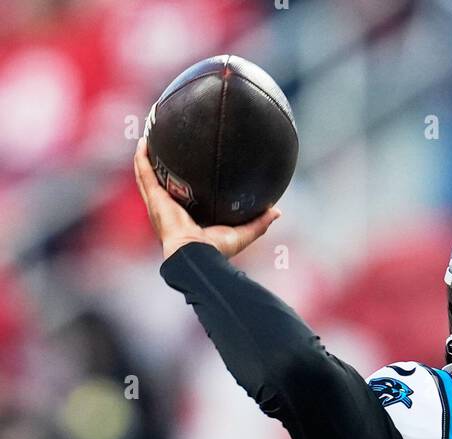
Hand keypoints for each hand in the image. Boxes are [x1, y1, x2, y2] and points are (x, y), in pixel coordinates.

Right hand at [133, 137, 279, 261]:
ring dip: (144, 158)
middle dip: (158, 166)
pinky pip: (144, 174)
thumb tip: (277, 211)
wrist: (196, 255)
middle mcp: (169, 210)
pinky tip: (142, 141)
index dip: (180, 183)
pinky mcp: (154, 199)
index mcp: (185, 217)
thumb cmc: (215, 250)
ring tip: (146, 137)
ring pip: (147, 176)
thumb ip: (258, 223)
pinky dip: (141, 158)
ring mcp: (158, 204)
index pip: (181, 196)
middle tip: (161, 145)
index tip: (186, 167)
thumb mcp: (241, 234)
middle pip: (159, 183)